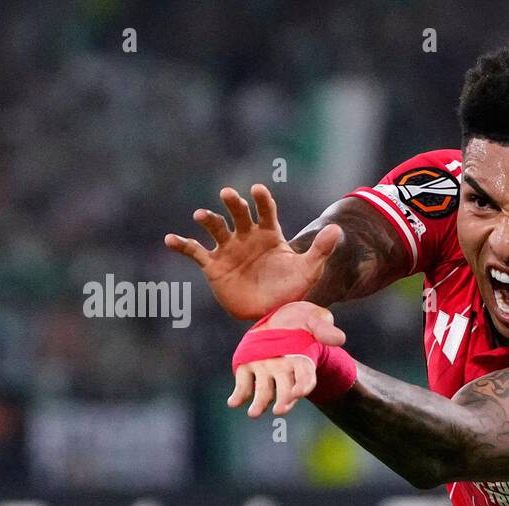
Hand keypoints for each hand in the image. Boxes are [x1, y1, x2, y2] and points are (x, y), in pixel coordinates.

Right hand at [165, 185, 341, 321]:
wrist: (272, 312)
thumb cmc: (291, 288)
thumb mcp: (309, 270)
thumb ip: (320, 250)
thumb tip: (338, 229)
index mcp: (269, 234)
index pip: (265, 212)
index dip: (261, 201)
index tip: (258, 190)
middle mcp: (246, 237)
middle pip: (239, 214)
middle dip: (234, 204)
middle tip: (229, 194)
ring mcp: (228, 250)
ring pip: (216, 229)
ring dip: (209, 220)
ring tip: (202, 216)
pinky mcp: (213, 266)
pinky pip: (195, 252)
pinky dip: (182, 245)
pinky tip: (170, 239)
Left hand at [228, 302, 345, 417]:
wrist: (278, 317)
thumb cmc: (301, 320)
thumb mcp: (314, 317)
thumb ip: (324, 327)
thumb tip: (340, 339)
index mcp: (302, 362)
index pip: (306, 378)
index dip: (303, 386)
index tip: (299, 392)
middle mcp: (284, 371)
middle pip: (285, 390)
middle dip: (284, 401)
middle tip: (280, 410)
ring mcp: (266, 371)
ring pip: (264, 392)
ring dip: (260, 404)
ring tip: (254, 413)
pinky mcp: (247, 368)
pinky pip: (243, 385)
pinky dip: (239, 396)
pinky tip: (233, 403)